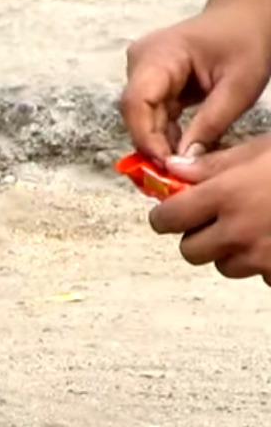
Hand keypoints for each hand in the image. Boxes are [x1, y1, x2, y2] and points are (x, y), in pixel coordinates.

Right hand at [120, 5, 270, 162]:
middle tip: (173, 173)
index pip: (136, 103)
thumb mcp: (238, 87)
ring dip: (159, 141)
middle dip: (152, 144)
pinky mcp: (151, 80)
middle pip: (135, 113)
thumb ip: (209, 126)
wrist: (247, 15)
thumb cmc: (247, 40)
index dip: (145, 138)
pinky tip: (181, 146)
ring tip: (181, 163)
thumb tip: (183, 163)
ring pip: (141, 117)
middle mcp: (141, 61)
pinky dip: (165, 132)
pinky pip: (151, 113)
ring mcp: (143, 70)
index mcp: (159, 55)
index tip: (165, 166)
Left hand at [149, 134, 270, 282]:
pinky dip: (265, 264)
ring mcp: (260, 259)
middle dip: (200, 237)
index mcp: (226, 195)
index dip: (166, 216)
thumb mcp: (263, 150)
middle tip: (221, 219)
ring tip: (259, 228)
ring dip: (233, 252)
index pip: (167, 219)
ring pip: (225, 266)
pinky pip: (260, 276)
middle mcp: (237, 232)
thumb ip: (215, 164)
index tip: (173, 211)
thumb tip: (174, 169)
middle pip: (190, 250)